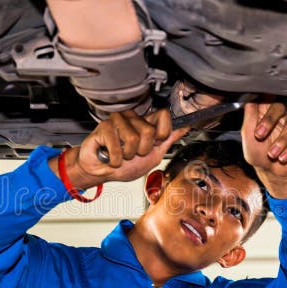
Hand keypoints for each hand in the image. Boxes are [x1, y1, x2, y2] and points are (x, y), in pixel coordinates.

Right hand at [50, 109, 188, 187]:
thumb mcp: (153, 156)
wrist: (102, 173)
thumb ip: (167, 141)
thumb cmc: (124, 165)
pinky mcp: (104, 126)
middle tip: (132, 153)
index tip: (154, 144)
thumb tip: (184, 128)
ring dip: (127, 155)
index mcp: (146, 123)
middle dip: (142, 150)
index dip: (162, 134)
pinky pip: (117, 146)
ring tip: (120, 154)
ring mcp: (118, 120)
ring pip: (133, 138)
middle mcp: (133, 118)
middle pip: (149, 131)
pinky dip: (115, 159)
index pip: (164, 115)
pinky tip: (110, 156)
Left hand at [241, 98, 286, 198]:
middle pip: (280, 107)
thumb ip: (249, 116)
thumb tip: (250, 97)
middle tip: (260, 136)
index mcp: (266, 112)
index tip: (257, 129)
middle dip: (270, 121)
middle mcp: (281, 115)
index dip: (262, 110)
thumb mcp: (247, 135)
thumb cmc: (258, 153)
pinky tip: (283, 157)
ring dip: (281, 141)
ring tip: (272, 154)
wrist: (271, 172)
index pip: (267, 99)